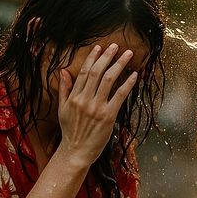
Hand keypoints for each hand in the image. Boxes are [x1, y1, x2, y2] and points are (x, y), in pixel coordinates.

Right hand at [56, 43, 137, 168]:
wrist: (76, 151)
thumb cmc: (70, 131)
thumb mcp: (62, 109)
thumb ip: (64, 89)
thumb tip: (63, 71)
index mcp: (74, 96)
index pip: (84, 72)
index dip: (92, 58)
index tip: (99, 47)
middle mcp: (84, 99)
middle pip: (97, 72)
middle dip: (107, 56)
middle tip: (116, 45)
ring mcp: (96, 107)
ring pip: (108, 80)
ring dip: (119, 65)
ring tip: (127, 54)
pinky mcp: (108, 116)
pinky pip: (119, 96)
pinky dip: (127, 84)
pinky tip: (134, 75)